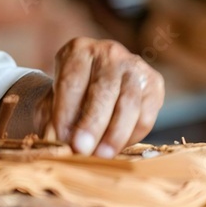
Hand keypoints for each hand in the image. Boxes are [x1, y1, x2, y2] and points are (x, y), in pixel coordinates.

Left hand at [37, 37, 163, 157]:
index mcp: (78, 50)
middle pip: (103, 91)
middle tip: (81, 149)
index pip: (72, 81)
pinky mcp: (154, 83)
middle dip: (92, 124)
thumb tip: (55, 142)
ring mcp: (135, 66)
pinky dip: (132, 135)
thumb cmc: (70, 93)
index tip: (61, 138)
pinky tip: (117, 148)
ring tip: (101, 155)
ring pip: (128, 104)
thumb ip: (51, 117)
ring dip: (115, 134)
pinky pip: (146, 114)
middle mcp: (109, 53)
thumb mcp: (53, 98)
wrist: (97, 80)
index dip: (66, 111)